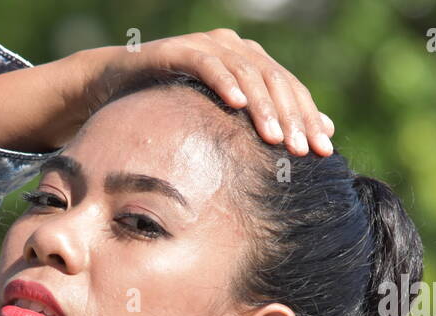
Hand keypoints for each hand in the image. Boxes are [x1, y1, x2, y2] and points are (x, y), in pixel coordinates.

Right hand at [78, 28, 334, 155]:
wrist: (111, 87)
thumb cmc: (166, 108)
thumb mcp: (217, 119)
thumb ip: (260, 122)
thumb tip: (316, 134)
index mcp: (251, 62)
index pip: (289, 90)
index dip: (309, 118)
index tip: (324, 151)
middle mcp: (234, 48)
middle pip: (274, 81)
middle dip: (293, 117)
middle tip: (305, 150)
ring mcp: (207, 45)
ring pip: (247, 73)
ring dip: (263, 106)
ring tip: (275, 137)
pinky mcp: (178, 49)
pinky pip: (207, 63)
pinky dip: (223, 82)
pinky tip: (236, 104)